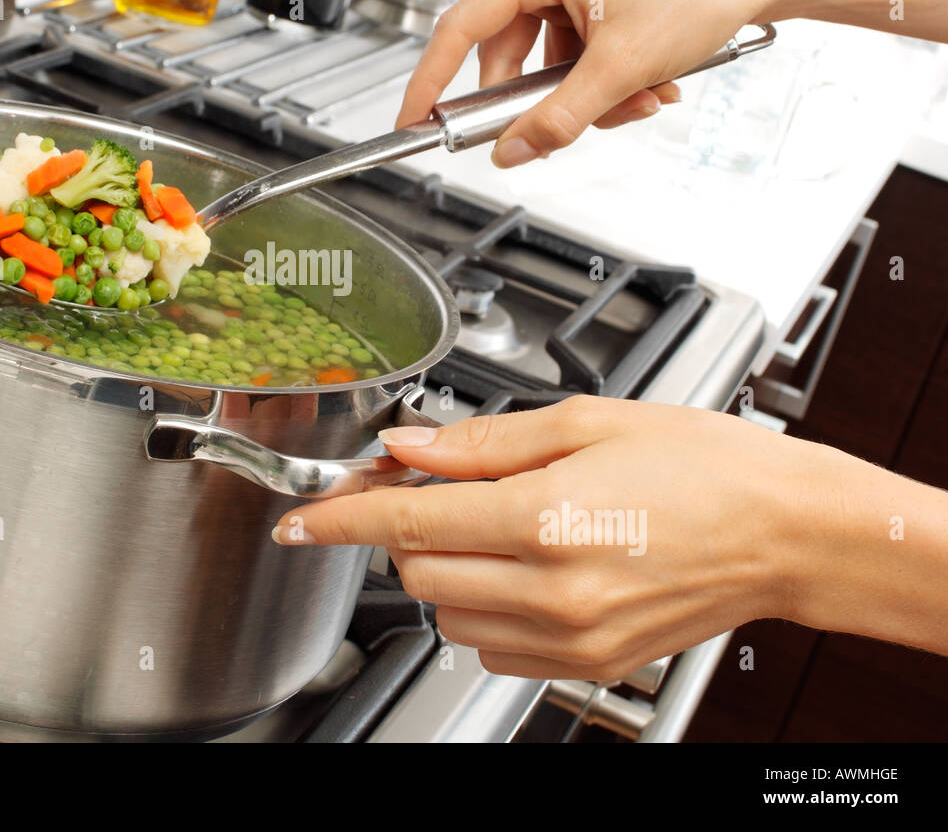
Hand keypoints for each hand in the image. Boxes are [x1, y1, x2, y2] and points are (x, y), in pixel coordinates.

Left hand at [270, 396, 947, 679]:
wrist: (784, 531)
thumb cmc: (705, 466)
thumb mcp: (585, 422)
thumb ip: (481, 440)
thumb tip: (410, 444)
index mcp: (545, 517)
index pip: (406, 520)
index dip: (339, 517)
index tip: (301, 521)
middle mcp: (551, 589)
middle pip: (415, 568)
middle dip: (403, 526)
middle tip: (431, 486)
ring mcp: (568, 637)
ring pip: (446, 611)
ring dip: (444, 566)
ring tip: (496, 522)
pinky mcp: (584, 664)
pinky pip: (490, 646)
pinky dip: (482, 606)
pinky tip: (522, 566)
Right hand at [396, 0, 782, 167]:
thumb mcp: (618, 71)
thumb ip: (555, 120)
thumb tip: (511, 153)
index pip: (459, 31)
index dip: (429, 81)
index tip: (413, 119)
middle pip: (509, 54)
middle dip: (540, 101)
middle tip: (553, 133)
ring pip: (551, 60)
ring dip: (584, 96)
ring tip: (633, 103)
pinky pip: (580, 52)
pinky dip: (605, 80)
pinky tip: (644, 89)